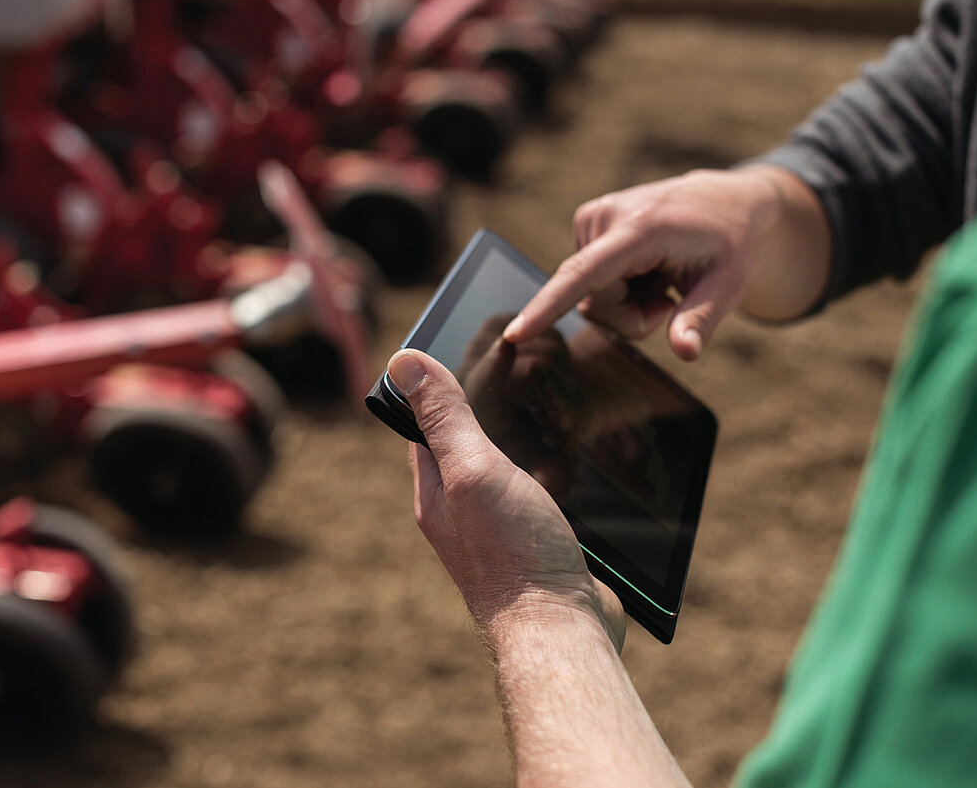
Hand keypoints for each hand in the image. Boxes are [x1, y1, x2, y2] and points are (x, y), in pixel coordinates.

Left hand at [388, 348, 624, 651]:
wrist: (561, 630)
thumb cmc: (513, 552)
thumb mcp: (473, 470)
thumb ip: (444, 417)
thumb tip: (402, 360)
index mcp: (435, 492)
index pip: (423, 425)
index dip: (436, 386)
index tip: (457, 347)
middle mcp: (462, 512)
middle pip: (466, 447)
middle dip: (484, 410)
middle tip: (514, 371)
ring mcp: (500, 530)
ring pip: (505, 472)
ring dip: (522, 442)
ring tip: (547, 409)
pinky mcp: (537, 544)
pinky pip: (537, 497)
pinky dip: (550, 474)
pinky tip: (574, 463)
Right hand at [503, 166, 828, 359]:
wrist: (724, 201)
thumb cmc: (729, 243)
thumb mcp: (729, 284)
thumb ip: (702, 319)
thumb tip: (685, 353)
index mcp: (641, 229)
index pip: (584, 276)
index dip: (548, 307)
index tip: (516, 332)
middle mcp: (606, 217)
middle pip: (594, 304)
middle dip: (631, 317)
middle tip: (669, 298)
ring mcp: (591, 218)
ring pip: (590, 297)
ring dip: (627, 302)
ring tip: (660, 276)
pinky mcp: (586, 223)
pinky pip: (589, 282)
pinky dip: (620, 287)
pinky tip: (646, 267)